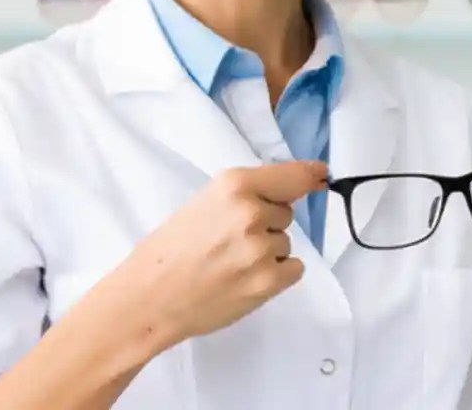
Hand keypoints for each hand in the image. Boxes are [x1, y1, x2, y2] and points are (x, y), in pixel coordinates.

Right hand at [120, 160, 324, 345]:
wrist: (150, 297)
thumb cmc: (171, 249)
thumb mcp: (205, 202)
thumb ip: (246, 194)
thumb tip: (298, 184)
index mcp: (233, 185)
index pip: (291, 176)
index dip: (310, 175)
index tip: (321, 174)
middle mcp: (251, 212)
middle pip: (287, 213)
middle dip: (267, 224)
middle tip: (228, 241)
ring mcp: (261, 248)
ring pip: (286, 243)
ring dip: (267, 252)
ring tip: (230, 263)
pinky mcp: (267, 281)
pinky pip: (293, 269)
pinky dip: (275, 274)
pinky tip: (244, 278)